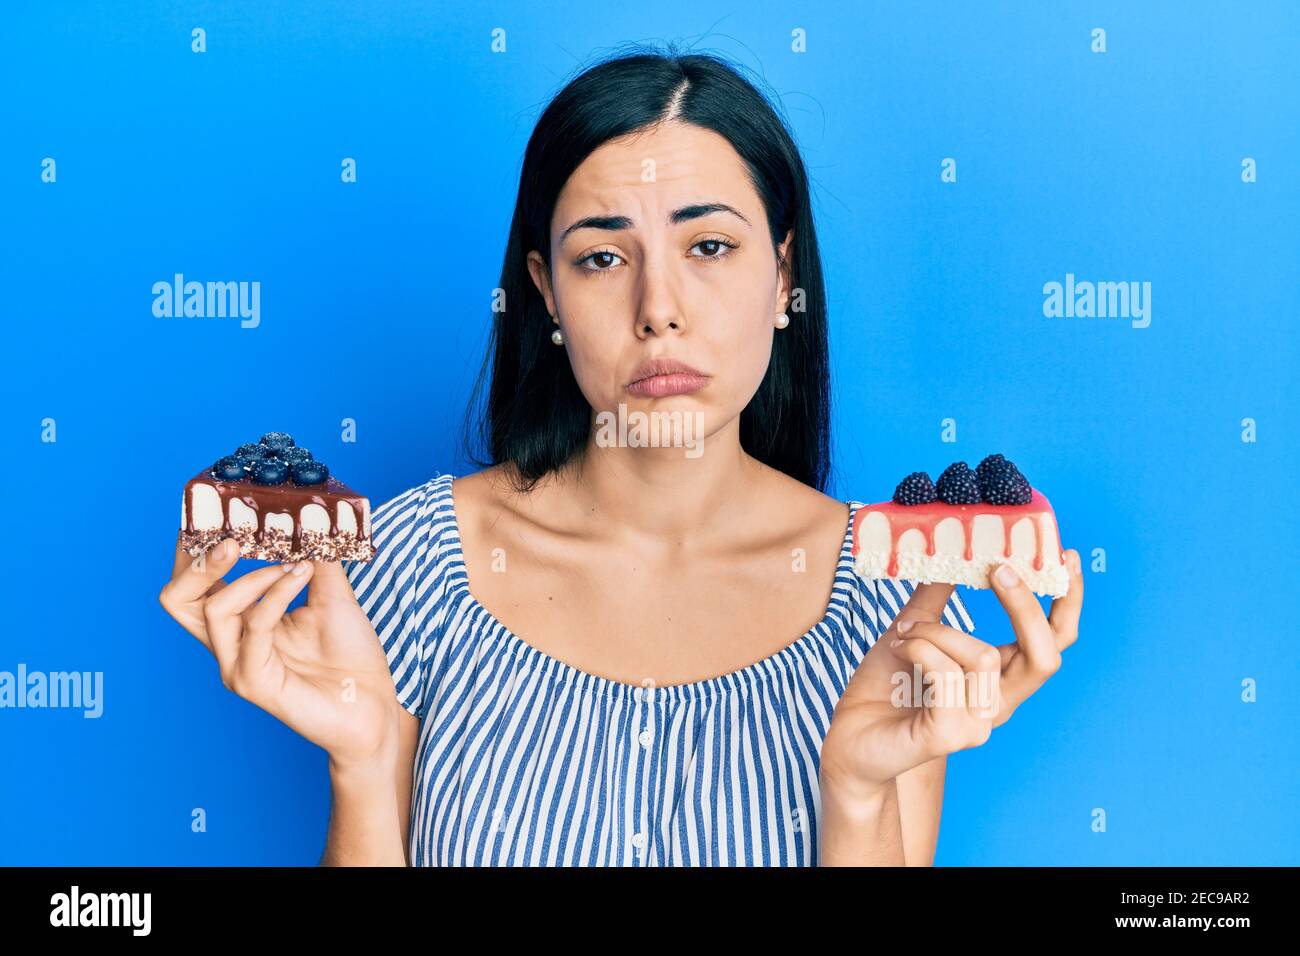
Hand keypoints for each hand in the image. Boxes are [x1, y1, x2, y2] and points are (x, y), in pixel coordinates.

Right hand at [159, 535, 400, 770]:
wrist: (374, 703)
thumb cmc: (350, 655)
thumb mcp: (332, 593)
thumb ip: (316, 557)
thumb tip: (310, 515)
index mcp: (240, 621)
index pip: (193, 583)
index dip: (194, 547)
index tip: (215, 510)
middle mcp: (230, 643)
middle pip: (177, 598)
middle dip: (197, 560)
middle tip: (233, 536)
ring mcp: (237, 665)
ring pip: (212, 608)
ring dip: (252, 576)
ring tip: (293, 563)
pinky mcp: (253, 683)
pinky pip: (253, 627)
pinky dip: (276, 594)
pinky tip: (301, 577)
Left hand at [821, 549, 1084, 796]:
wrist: (847, 736)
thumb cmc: (884, 687)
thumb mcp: (914, 630)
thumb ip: (935, 599)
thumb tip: (951, 554)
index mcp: (998, 676)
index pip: (1053, 642)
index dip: (1068, 602)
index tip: (1068, 556)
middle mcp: (997, 701)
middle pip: (1045, 655)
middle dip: (1027, 606)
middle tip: (999, 568)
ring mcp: (977, 723)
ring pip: (984, 656)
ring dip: (938, 630)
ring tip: (904, 631)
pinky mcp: (951, 735)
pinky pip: (948, 674)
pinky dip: (921, 648)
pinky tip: (901, 648)